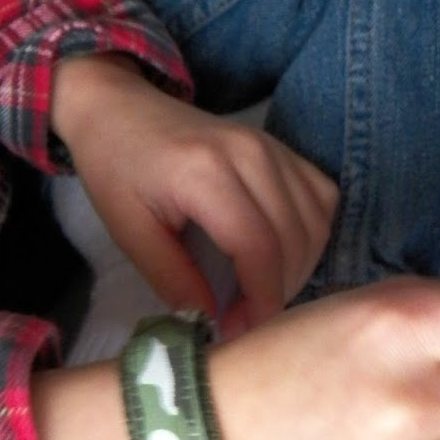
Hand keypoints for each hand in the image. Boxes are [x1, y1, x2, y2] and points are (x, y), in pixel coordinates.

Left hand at [51, 54, 337, 333]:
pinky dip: (312, 237)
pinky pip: (323, 201)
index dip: (261, 300)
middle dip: (278, 292)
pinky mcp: (285, 150)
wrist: (121, 109)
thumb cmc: (117, 169)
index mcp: (206, 172)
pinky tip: (281, 257)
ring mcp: (274, 147)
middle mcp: (251, 153)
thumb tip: (212, 325)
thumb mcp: (129, 232)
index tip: (242, 331)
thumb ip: (173, 279)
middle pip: (294, 240)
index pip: (259, 247)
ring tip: (260, 291)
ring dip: (298, 269)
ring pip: (316, 225)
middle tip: (244, 319)